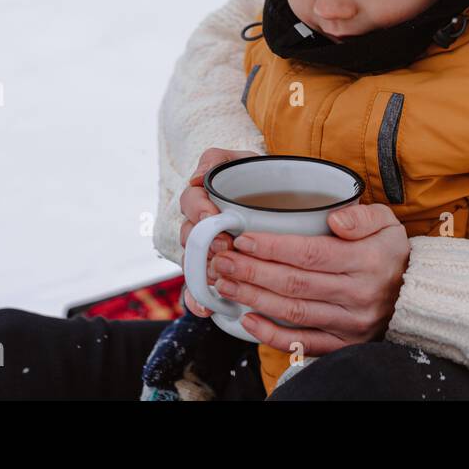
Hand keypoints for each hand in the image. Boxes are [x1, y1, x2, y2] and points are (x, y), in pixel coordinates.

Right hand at [180, 147, 259, 317]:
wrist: (279, 198)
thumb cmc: (258, 177)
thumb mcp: (242, 161)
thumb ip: (218, 160)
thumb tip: (196, 177)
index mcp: (203, 198)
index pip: (190, 202)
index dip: (199, 210)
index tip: (214, 217)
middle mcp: (199, 225)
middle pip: (189, 236)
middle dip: (204, 243)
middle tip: (225, 247)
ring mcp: (205, 249)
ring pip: (192, 262)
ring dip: (202, 270)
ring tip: (219, 278)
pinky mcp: (213, 270)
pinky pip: (198, 288)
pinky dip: (198, 299)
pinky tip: (207, 309)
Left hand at [207, 203, 410, 355]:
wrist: (416, 294)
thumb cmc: (392, 253)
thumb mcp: (388, 223)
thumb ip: (362, 216)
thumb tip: (335, 219)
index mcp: (367, 261)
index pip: (310, 253)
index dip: (273, 247)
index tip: (244, 239)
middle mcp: (358, 295)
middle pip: (294, 283)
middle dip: (252, 271)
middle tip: (222, 260)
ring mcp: (350, 324)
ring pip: (292, 312)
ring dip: (253, 297)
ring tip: (225, 283)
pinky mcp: (344, 344)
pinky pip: (302, 343)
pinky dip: (270, 334)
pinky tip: (247, 318)